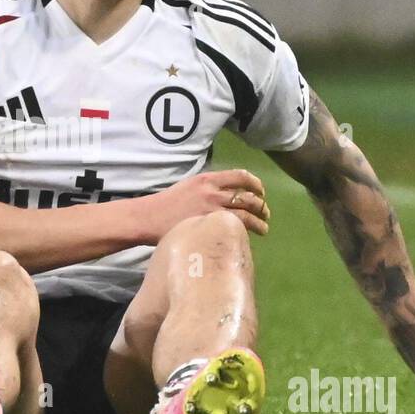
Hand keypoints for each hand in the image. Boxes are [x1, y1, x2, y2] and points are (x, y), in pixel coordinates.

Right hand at [144, 168, 270, 240]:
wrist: (149, 217)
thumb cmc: (166, 204)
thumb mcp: (188, 186)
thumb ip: (206, 189)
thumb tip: (223, 196)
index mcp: (208, 179)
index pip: (241, 176)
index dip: (256, 183)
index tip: (260, 192)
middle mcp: (214, 193)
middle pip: (248, 197)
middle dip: (261, 205)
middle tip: (265, 213)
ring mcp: (213, 211)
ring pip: (246, 214)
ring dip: (259, 221)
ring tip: (264, 228)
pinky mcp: (210, 227)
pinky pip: (235, 228)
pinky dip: (245, 232)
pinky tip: (248, 237)